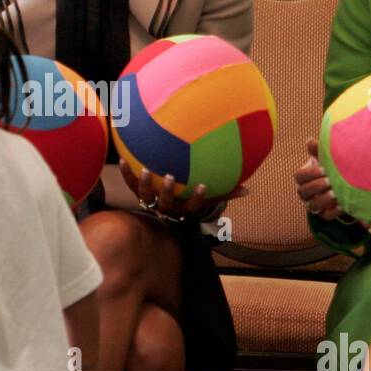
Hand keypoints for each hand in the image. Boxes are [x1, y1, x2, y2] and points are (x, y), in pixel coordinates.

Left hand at [118, 159, 246, 221]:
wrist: (166, 212)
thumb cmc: (191, 200)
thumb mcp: (209, 198)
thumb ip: (226, 193)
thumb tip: (248, 190)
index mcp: (184, 209)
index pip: (192, 206)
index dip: (197, 199)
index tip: (202, 186)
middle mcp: (166, 207)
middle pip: (166, 203)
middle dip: (168, 191)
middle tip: (170, 176)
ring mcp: (151, 201)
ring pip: (145, 196)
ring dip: (144, 183)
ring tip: (145, 169)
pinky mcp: (137, 193)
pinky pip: (129, 184)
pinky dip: (126, 173)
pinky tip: (122, 158)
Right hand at [295, 139, 348, 222]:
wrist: (343, 183)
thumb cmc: (330, 167)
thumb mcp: (324, 158)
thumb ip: (317, 150)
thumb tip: (310, 141)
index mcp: (303, 178)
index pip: (299, 176)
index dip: (310, 173)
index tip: (323, 168)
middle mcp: (305, 193)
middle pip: (303, 192)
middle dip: (316, 186)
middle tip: (330, 180)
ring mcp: (314, 205)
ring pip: (313, 205)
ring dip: (324, 199)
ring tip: (336, 193)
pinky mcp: (325, 214)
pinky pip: (327, 215)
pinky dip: (334, 210)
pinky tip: (343, 203)